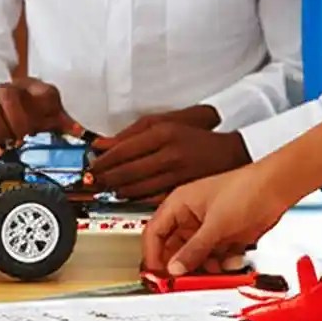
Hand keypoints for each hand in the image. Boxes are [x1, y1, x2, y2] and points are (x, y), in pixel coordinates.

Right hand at [0, 77, 70, 152]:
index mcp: (24, 87)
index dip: (19, 116)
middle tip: (15, 143)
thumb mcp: (52, 112)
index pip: (17, 93)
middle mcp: (1, 91)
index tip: (27, 134)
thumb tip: (81, 134)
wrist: (7, 99)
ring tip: (1, 152)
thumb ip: (65, 123)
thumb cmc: (34, 108)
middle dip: (6, 126)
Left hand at [89, 115, 248, 199]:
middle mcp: (170, 154)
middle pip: (128, 170)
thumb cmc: (195, 135)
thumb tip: (103, 143)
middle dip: (106, 177)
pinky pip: (152, 198)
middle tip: (94, 180)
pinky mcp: (181, 190)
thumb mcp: (164, 122)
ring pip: (138, 187)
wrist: (229, 153)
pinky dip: (136, 198)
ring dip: (117, 189)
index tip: (92, 164)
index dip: (103, 160)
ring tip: (107, 187)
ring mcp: (177, 174)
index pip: (123, 149)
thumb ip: (131, 132)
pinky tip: (127, 195)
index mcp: (163, 133)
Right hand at [142, 160, 294, 275]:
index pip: (155, 232)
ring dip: (205, 266)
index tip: (157, 274)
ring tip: (216, 267)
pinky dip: (222, 262)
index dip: (153, 254)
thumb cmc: (245, 190)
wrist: (276, 190)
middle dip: (182, 264)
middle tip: (186, 280)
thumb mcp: (215, 225)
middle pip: (175, 248)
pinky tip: (233, 258)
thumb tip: (174, 269)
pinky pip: (214, 257)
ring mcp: (208, 227)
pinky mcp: (224, 237)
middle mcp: (190, 216)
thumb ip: (193, 250)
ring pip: (196, 256)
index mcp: (179, 204)